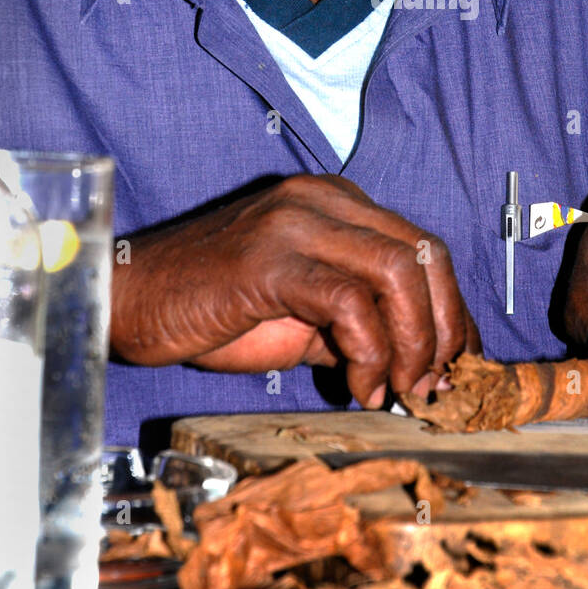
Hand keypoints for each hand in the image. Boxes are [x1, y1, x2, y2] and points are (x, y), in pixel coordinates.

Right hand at [112, 174, 479, 407]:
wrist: (130, 300)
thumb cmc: (212, 307)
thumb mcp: (301, 312)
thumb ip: (358, 322)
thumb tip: (420, 364)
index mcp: (337, 203)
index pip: (423, 247)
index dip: (450, 311)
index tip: (457, 364)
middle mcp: (325, 200)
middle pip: (426, 254)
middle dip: (443, 329)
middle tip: (433, 384)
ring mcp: (298, 223)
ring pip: (400, 271)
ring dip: (414, 344)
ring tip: (399, 388)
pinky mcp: (272, 259)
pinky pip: (350, 303)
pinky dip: (370, 354)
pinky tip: (358, 385)